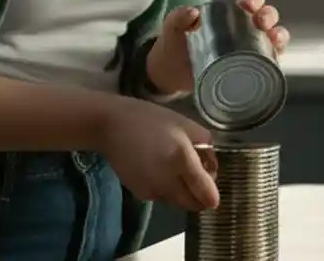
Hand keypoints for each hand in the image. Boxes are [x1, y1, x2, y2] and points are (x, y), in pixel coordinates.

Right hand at [96, 95, 219, 211]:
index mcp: (182, 160)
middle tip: (196, 174)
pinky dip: (166, 189)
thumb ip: (206, 146)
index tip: (210, 178)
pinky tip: (158, 169)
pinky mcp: (140, 194)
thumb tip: (212, 167)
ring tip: (175, 168)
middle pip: (194, 205)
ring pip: (178, 202)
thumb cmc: (151, 119)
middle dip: (200, 194)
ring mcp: (152, 191)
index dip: (213, 193)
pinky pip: (162, 197)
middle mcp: (168, 182)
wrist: (110, 126)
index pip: (207, 195)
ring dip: (183, 192)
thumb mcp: (185, 124)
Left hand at [146, 0, 290, 95]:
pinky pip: (269, 63)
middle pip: (267, 17)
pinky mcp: (248, 70)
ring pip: (273, 38)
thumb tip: (193, 12)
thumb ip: (178, 17)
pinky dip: (276, 60)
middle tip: (262, 22)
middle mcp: (244, 30)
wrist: (170, 74)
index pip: (251, 1)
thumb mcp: (172, 28)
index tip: (249, 5)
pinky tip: (276, 60)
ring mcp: (248, 50)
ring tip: (274, 40)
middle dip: (269, 16)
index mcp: (230, 15)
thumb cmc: (174, 45)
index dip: (255, 0)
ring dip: (279, 36)